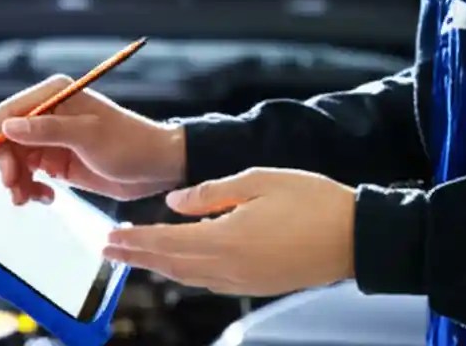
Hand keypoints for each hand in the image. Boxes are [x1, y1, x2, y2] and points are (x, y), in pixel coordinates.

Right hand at [0, 74, 185, 204]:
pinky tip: (47, 198)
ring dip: (17, 181)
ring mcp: (51, 139)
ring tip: (30, 199)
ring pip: (15, 160)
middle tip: (15, 189)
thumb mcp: (88, 137)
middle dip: (7, 165)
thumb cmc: (129, 144)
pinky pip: (30, 174)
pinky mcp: (57, 161)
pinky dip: (31, 188)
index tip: (4, 168)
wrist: (157, 168)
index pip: (7, 112)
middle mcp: (48, 114)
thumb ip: (47, 130)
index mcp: (54, 95)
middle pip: (6, 139)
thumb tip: (8, 127)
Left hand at [102, 168, 356, 296]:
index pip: (165, 242)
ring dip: (159, 264)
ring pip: (188, 276)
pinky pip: (210, 281)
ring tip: (137, 253)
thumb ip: (211, 193)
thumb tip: (174, 203)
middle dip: (137, 256)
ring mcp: (244, 280)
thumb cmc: (313, 201)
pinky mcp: (258, 284)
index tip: (110, 238)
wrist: (356, 237)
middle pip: (170, 264)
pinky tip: (181, 262)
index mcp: (226, 239)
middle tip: (109, 250)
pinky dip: (186, 271)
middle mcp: (229, 267)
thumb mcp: (259, 180)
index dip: (135, 240)